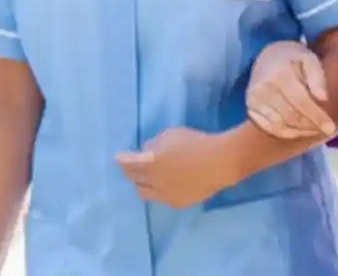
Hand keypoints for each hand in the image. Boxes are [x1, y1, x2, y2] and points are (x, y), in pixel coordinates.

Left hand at [115, 127, 239, 208]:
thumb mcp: (170, 135)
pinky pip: (162, 198)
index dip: (122, 160)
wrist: (220, 162)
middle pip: (134, 181)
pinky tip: (165, 185)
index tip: (118, 157)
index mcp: (149, 164)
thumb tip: (146, 151)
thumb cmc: (195, 143)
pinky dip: (159, 191)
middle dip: (131, 173)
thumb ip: (154, 144)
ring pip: (146, 193)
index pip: (128, 164)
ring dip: (143, 185)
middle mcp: (153, 183)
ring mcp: (166, 196)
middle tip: (131, 167)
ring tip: (146, 179)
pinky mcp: (179, 203)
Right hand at [247, 40, 333, 138]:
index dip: (316, 116)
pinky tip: (298, 130)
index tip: (330, 127)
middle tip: (326, 129)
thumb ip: (318, 76)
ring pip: (280, 125)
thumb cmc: (293, 60)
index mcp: (280, 74)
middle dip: (310, 126)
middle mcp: (263, 87)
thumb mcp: (309, 59)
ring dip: (299, 131)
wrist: (268, 57)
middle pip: (291, 116)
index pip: (301, 101)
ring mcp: (254, 99)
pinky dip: (286, 133)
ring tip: (314, 129)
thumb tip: (323, 98)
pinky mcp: (250, 108)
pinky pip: (269, 128)